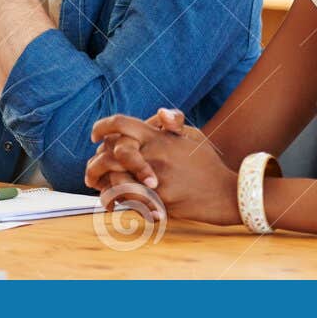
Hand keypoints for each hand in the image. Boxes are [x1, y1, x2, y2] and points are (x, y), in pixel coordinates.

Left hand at [88, 111, 239, 225]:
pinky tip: (115, 204)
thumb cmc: (207, 163)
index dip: (102, 127)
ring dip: (103, 187)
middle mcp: (154, 155)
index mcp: (158, 136)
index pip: (121, 123)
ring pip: (116, 181)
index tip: (94, 135)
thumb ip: (173, 124)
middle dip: (95, 164)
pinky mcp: (159, 201)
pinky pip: (130, 202)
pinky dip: (119, 203)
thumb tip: (160, 112)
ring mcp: (156, 179)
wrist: (227, 193)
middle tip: (90, 173)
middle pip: (111, 153)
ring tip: (99, 191)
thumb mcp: (193, 136)